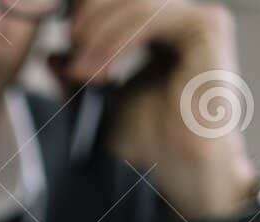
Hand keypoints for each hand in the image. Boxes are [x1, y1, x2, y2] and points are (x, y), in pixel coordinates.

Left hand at [62, 0, 259, 220]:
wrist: (182, 167)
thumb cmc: (152, 141)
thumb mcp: (101, 103)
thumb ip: (79, 76)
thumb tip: (52, 54)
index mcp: (158, 32)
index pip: (116, 4)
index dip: (87, 14)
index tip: (63, 41)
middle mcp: (178, 20)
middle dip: (89, 19)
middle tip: (69, 51)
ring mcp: (195, 20)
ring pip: (134, 3)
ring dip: (98, 35)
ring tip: (80, 70)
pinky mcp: (207, 26)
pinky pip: (152, 16)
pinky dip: (119, 40)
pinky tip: (101, 69)